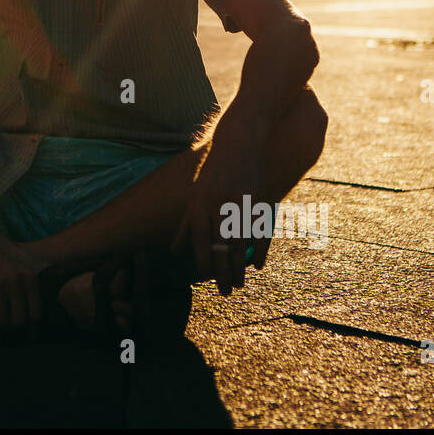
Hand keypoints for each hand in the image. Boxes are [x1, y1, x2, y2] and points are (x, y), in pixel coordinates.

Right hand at [0, 231, 45, 327]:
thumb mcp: (16, 268)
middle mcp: (17, 282)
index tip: (13, 317)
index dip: (25, 321)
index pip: (36, 315)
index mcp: (29, 277)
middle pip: (18, 322)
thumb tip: (30, 324)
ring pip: (1, 322)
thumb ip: (24, 289)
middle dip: (7, 325)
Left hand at [170, 116, 271, 295]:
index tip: (205, 278)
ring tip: (238, 284)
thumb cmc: (213, 172)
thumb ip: (186, 225)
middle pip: (220, 246)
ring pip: (240, 242)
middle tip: (225, 291)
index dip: (202, 262)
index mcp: (199, 202)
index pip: (199, 240)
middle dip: (222, 272)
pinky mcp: (258, 200)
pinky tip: (256, 265)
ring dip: (239, 266)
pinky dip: (259, 250)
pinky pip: (259, 231)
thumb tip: (174, 252)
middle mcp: (218, 203)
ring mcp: (240, 202)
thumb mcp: (195, 195)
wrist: (240, 143)